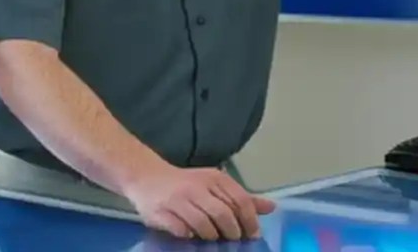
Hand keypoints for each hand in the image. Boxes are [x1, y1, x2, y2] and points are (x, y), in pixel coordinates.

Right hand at [123, 163, 276, 240]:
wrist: (147, 177)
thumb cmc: (186, 184)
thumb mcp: (215, 185)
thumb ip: (241, 198)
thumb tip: (271, 208)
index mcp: (213, 178)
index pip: (240, 200)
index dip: (250, 220)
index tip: (252, 234)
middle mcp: (196, 187)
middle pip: (224, 215)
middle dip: (232, 232)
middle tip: (233, 240)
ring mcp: (178, 200)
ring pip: (204, 225)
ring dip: (212, 236)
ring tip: (212, 238)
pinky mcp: (161, 213)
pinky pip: (182, 231)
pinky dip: (189, 236)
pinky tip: (190, 235)